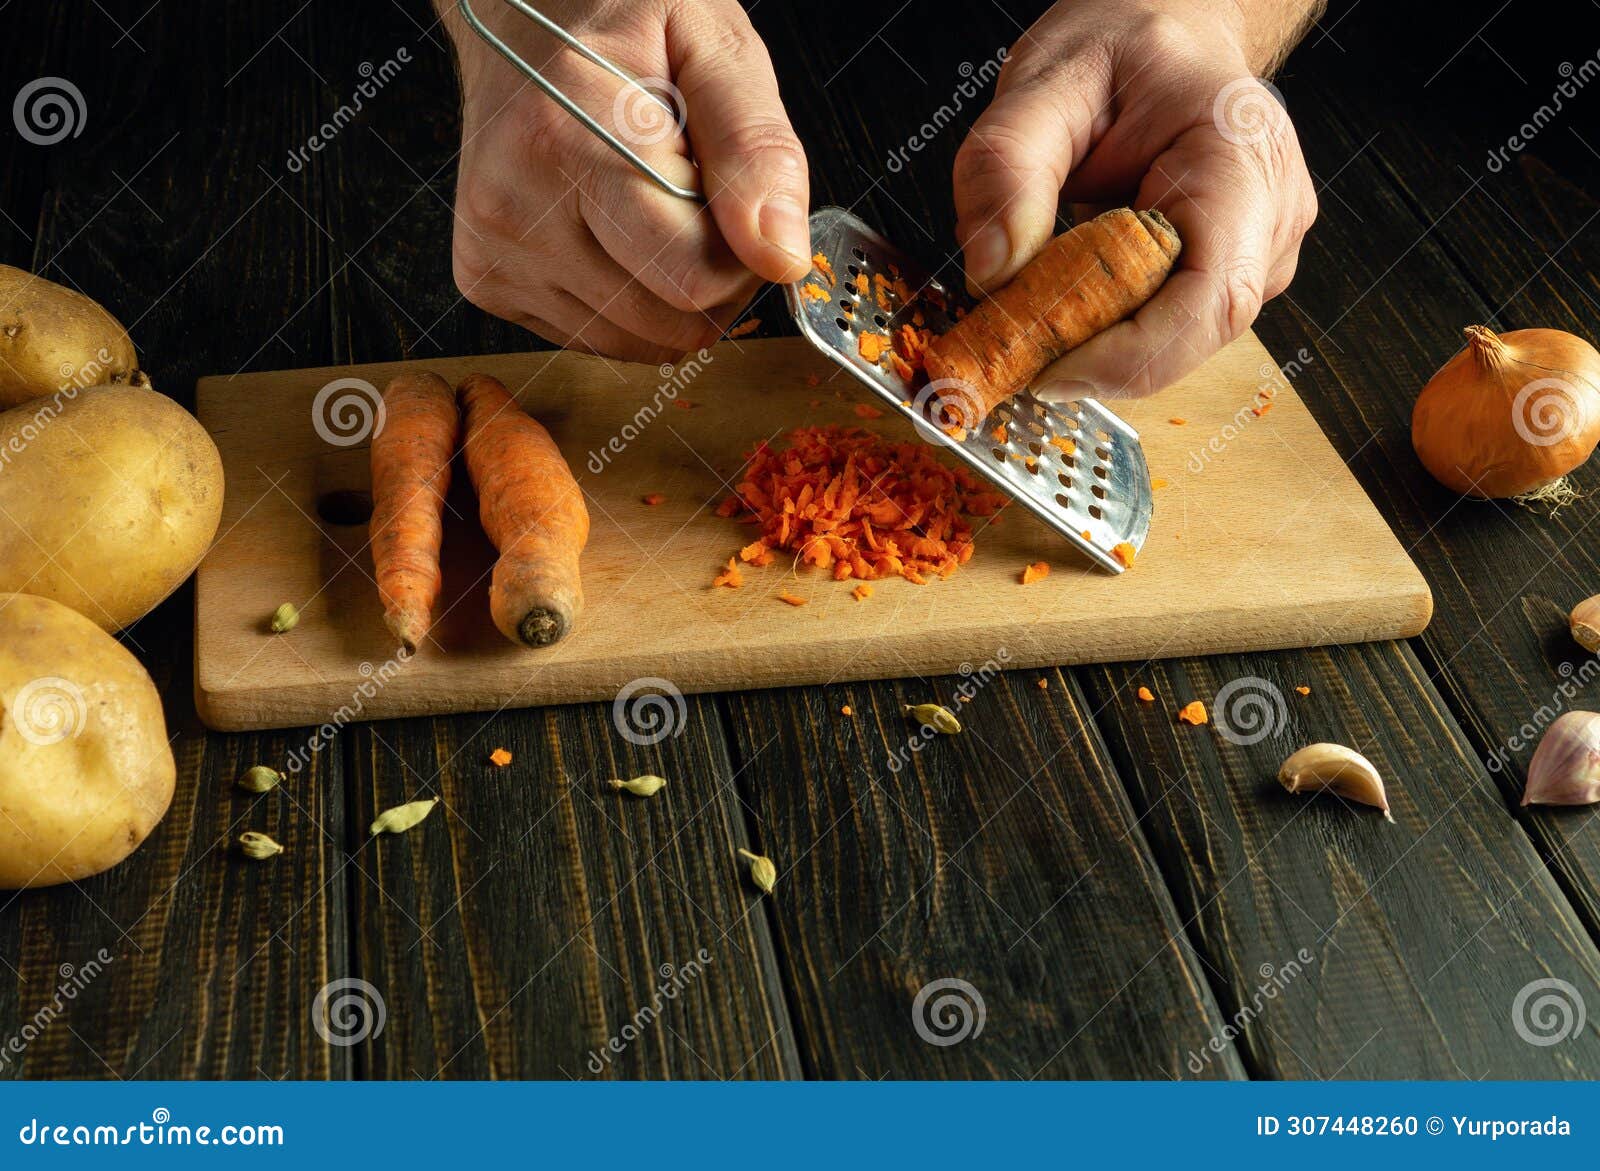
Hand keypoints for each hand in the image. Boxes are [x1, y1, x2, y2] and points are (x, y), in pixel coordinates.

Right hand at [439, 0, 811, 362]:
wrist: (518, 13)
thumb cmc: (622, 20)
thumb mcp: (716, 48)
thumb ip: (758, 151)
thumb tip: (782, 256)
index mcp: (568, 141)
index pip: (693, 276)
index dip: (740, 250)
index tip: (729, 193)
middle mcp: (516, 210)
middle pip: (671, 323)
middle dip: (709, 274)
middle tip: (692, 195)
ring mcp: (494, 255)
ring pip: (638, 343)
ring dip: (669, 293)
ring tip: (649, 207)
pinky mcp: (486, 283)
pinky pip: (597, 338)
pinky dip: (625, 298)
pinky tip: (609, 229)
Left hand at [951, 0, 1319, 395]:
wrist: (1169, 31)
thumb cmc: (1121, 48)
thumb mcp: (1044, 81)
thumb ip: (1006, 167)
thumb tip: (989, 270)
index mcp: (1239, 159)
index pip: (1210, 297)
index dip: (1131, 357)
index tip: (1047, 372)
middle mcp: (1270, 216)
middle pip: (1192, 334)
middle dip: (1098, 355)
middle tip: (1014, 345)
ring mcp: (1262, 251)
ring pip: (1177, 339)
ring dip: (1098, 339)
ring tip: (1038, 294)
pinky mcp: (1233, 272)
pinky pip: (1167, 324)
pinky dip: (1108, 325)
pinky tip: (1070, 286)